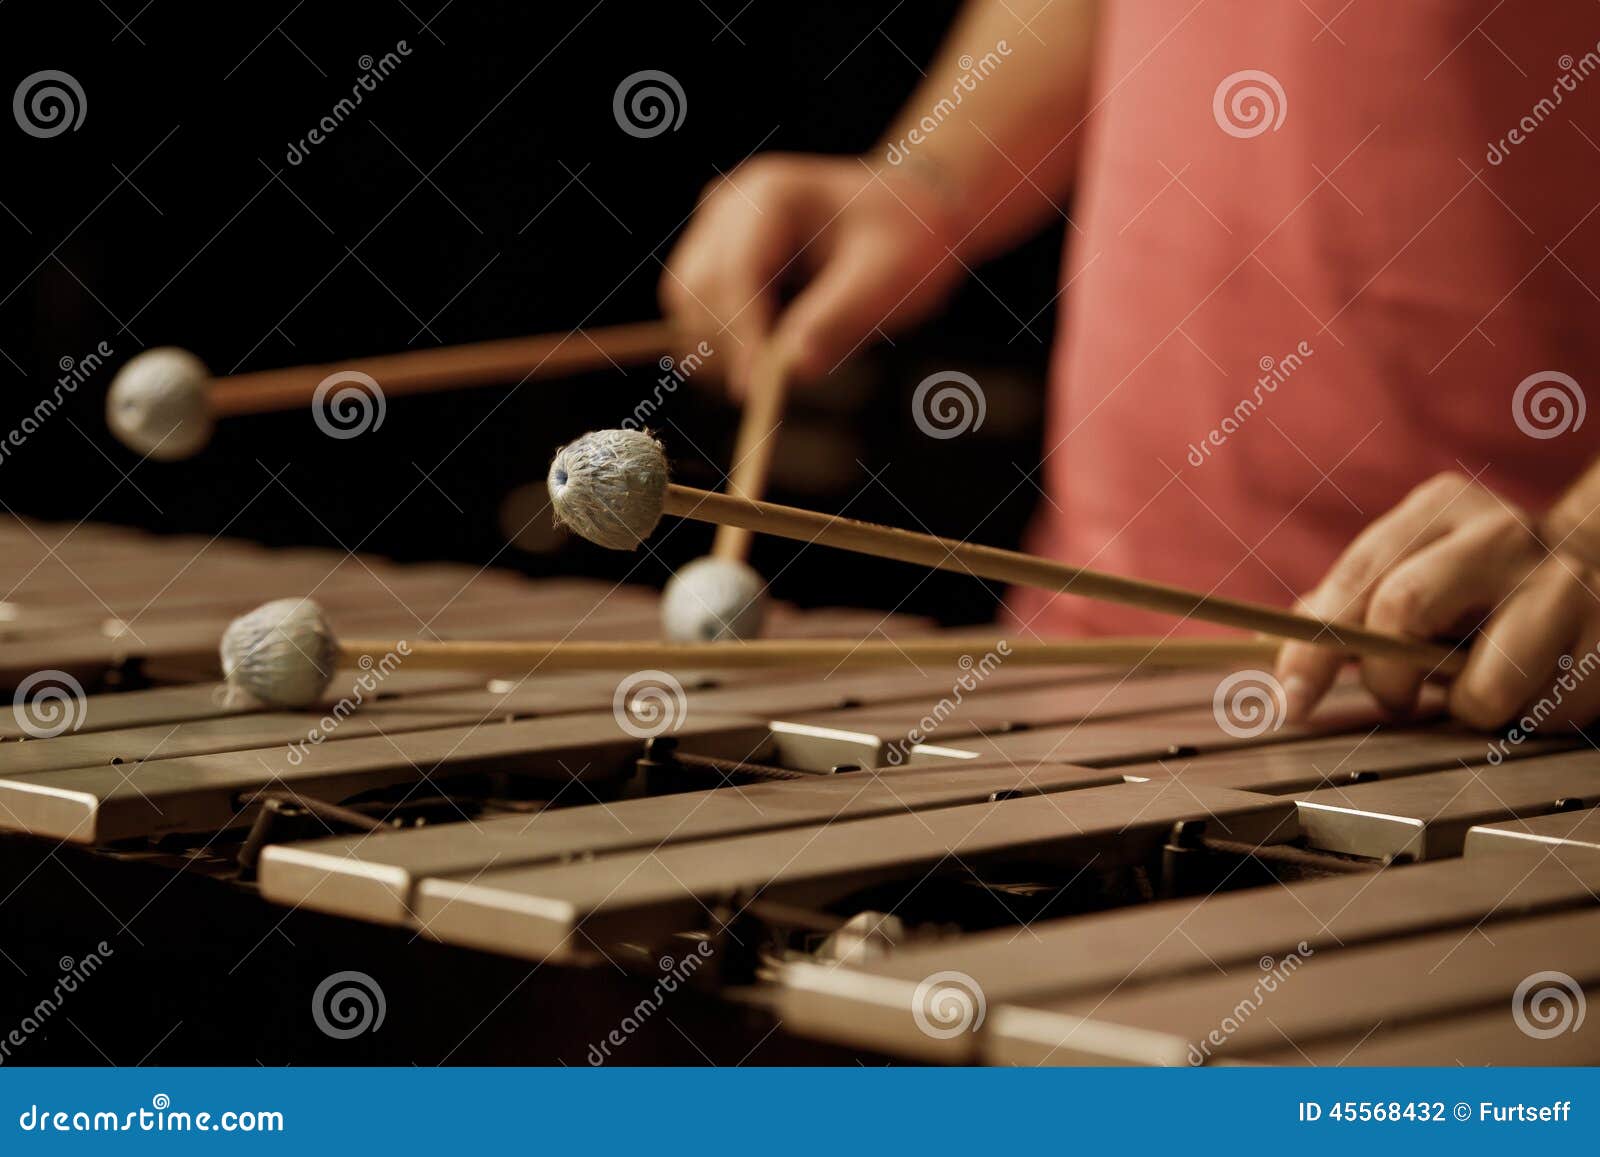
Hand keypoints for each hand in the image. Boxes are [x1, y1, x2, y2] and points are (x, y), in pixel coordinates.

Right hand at [658, 154, 966, 394]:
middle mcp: (729, 206)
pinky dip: (725, 344)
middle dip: (725, 347)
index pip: (734, 274)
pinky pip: (699, 314)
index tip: (753, 393)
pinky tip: (770, 352)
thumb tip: (794, 370)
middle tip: (767, 393)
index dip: (738, 337)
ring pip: (687, 306)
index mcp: (770, 196)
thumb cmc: (905, 240)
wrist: (907, 215)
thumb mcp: (888, 280)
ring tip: (779, 366)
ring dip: (722, 348)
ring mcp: (716, 230)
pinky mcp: (716, 259)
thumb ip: (840, 320)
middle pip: (694, 290)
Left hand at [1274, 471, 1599, 728]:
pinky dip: (1527, 719)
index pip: (1358, 578)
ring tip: (1480, 692)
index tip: (1291, 700)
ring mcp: (1563, 580)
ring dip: (1470, 708)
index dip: (1313, 646)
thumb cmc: (1484, 582)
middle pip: (1404, 607)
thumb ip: (1348, 603)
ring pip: (1485, 682)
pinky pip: (1545, 711)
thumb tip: (1277, 652)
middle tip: (1396, 699)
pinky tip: (1536, 688)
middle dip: (1386, 677)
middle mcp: (1501, 530)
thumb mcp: (1414, 569)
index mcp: (1439, 507)